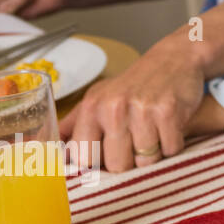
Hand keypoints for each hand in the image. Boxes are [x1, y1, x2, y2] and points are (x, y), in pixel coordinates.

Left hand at [60, 36, 205, 171]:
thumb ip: (74, 124)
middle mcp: (114, 108)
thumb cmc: (135, 83)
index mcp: (92, 107)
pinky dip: (173, 145)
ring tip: (155, 133)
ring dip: (153, 154)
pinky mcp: (169, 112)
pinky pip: (171, 149)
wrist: (176, 58)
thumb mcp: (99, 96)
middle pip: (117, 165)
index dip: (98, 163)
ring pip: (146, 161)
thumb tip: (47, 151)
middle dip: (129, 161)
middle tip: (136, 143)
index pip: (84, 158)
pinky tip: (170, 128)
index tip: (107, 156)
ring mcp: (143, 110)